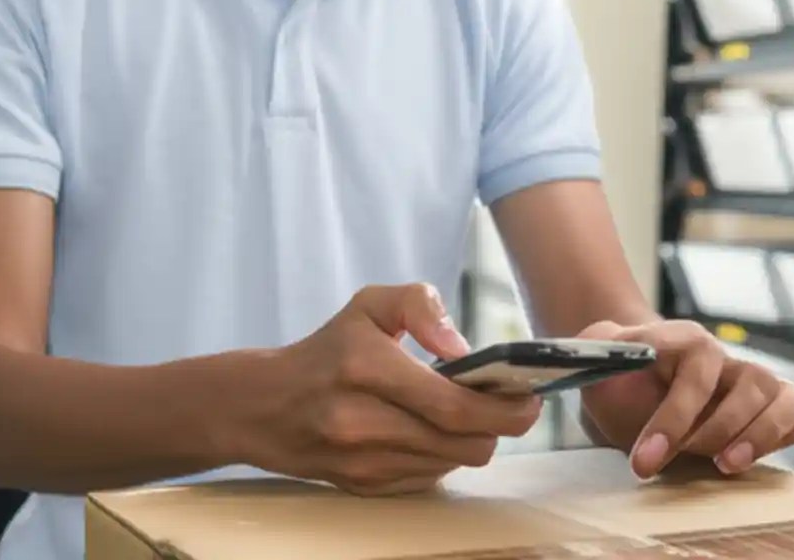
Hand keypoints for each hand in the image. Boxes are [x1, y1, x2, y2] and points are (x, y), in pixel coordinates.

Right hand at [241, 284, 542, 495]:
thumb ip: (419, 305)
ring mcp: (362, 461)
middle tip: (509, 405)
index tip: (529, 396)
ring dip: (471, 440)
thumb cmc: (327, 351)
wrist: (263, 407)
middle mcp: (361, 420)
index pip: (457, 405)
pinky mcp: (364, 487)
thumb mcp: (368, 306)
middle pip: (468, 443)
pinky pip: (431, 479)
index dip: (508, 407)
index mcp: (366, 367)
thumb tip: (461, 346)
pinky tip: (428, 433)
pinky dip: (441, 457)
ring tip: (463, 414)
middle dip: (499, 425)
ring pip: (455, 463)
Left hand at [579, 319, 793, 478]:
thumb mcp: (592, 359)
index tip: (643, 458)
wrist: (629, 380)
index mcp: (681, 338)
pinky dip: (777, 438)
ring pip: (780, 396)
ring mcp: (747, 379)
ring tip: (722, 466)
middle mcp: (721, 356)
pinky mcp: (765, 406)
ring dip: (757, 435)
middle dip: (708, 433)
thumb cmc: (615, 373)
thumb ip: (590, 350)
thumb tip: (590, 353)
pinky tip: (740, 460)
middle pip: (745, 385)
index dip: (673, 416)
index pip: (694, 370)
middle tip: (667, 466)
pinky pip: (793, 418)